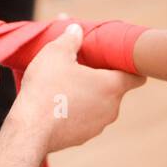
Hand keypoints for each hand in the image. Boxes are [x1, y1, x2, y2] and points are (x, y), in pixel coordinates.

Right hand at [12, 24, 142, 151]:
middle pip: (113, 89)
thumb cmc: (46, 89)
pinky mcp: (82, 138)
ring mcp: (97, 125)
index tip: (121, 62)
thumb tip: (76, 29)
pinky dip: (75, 112)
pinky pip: (84, 119)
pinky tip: (57, 105)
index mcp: (111, 85)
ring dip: (87, 96)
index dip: (132, 68)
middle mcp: (111, 108)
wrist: (30, 129)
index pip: (137, 77)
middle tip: (81, 68)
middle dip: (100, 79)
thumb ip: (70, 38)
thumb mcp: (55, 54)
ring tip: (64, 87)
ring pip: (98, 105)